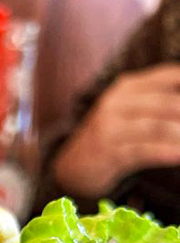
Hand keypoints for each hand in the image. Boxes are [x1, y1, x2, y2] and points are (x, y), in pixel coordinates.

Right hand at [52, 63, 179, 197]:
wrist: (73, 167)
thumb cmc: (112, 138)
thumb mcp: (132, 112)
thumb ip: (159, 104)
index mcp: (127, 86)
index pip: (170, 76)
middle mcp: (117, 102)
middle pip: (168, 103)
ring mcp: (110, 128)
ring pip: (157, 127)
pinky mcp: (108, 152)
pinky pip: (144, 151)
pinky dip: (167, 153)